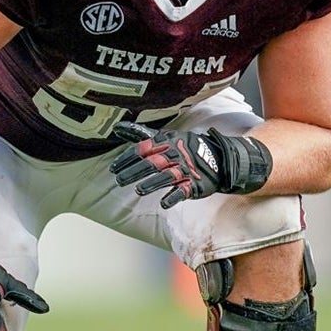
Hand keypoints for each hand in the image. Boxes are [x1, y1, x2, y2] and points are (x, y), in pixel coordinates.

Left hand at [109, 121, 271, 208]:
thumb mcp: (163, 137)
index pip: (143, 148)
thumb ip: (140, 135)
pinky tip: (164, 203)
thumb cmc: (183, 148)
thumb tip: (117, 127)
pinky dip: (174, 197)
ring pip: (167, 176)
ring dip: (152, 183)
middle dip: (135, 172)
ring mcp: (185, 170)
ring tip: (139, 190)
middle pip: (152, 163)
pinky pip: (183, 190)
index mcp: (166, 142)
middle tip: (119, 181)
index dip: (128, 159)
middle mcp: (175, 154)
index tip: (113, 169)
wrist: (217, 158)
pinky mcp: (194, 184)